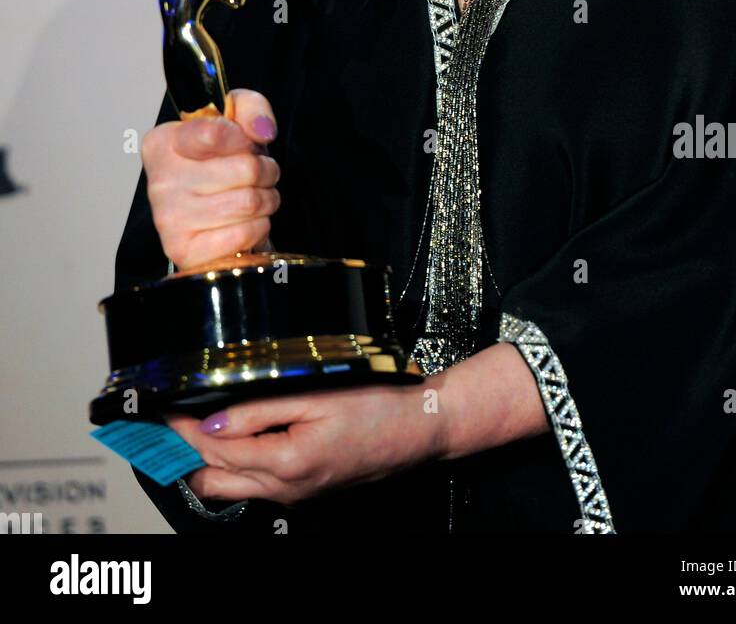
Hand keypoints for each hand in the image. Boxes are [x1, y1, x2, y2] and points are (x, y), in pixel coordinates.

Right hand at [141, 87, 280, 269]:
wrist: (216, 217)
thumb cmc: (225, 166)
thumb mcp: (237, 121)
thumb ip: (251, 108)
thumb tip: (261, 130)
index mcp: (163, 142)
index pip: (216, 132)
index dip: (245, 139)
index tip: (244, 144)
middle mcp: (160, 180)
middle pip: (245, 169)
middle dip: (266, 170)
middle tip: (257, 174)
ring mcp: (169, 219)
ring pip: (249, 202)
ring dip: (266, 199)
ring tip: (254, 196)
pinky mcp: (185, 251)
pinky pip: (244, 234)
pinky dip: (257, 228)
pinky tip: (244, 222)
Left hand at [166, 381, 443, 504]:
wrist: (418, 430)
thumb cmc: (377, 409)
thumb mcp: (316, 397)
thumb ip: (259, 410)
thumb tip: (211, 423)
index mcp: (286, 464)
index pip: (214, 451)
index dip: (182, 429)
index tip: (162, 410)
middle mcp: (285, 489)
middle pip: (212, 481)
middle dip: (182, 454)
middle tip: (162, 425)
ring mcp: (293, 494)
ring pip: (230, 486)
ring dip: (203, 461)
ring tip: (186, 427)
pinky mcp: (302, 489)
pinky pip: (254, 483)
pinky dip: (231, 465)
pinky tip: (228, 438)